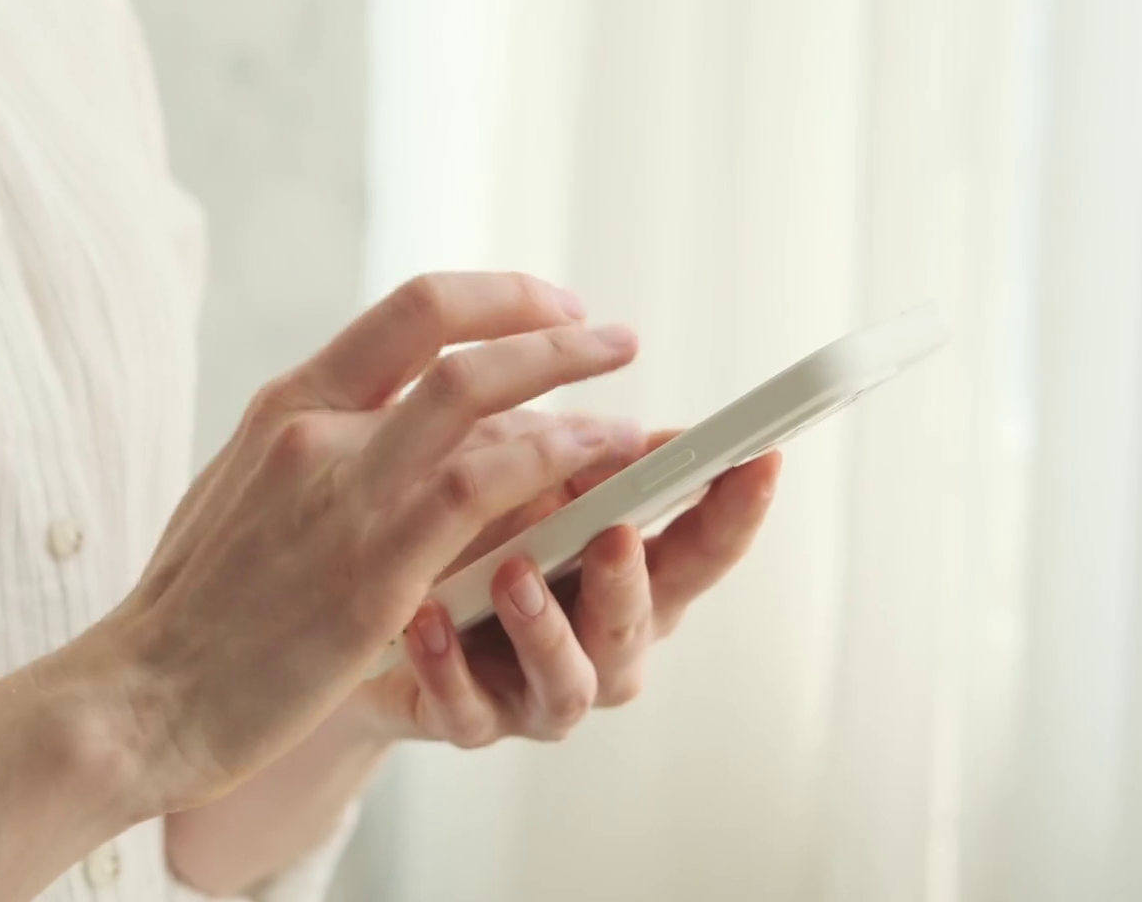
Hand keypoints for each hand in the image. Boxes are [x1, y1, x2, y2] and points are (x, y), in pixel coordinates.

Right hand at [102, 272, 640, 808]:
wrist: (136, 698)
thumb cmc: (193, 610)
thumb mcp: (242, 492)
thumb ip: (312, 447)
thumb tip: (384, 420)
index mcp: (286, 405)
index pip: (410, 310)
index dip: (497, 298)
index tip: (550, 307)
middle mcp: (315, 431)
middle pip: (458, 344)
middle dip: (555, 333)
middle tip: (617, 338)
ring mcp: (342, 497)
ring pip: (479, 403)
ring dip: (573, 398)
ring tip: (632, 420)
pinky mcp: (370, 573)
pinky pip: (479, 490)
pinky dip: (550, 467)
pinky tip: (593, 475)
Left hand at [346, 435, 781, 745]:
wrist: (380, 628)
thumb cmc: (477, 541)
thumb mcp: (535, 488)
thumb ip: (595, 466)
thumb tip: (662, 422)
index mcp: (631, 582)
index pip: (701, 550)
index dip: (735, 512)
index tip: (761, 459)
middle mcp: (600, 646)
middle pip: (638, 625)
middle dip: (630, 581)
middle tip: (616, 534)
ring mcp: (536, 691)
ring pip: (567, 684)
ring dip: (544, 630)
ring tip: (512, 575)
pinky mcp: (468, 719)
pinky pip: (466, 710)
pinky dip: (448, 667)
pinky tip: (426, 622)